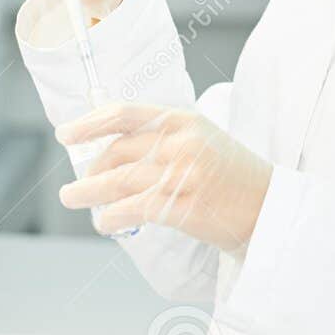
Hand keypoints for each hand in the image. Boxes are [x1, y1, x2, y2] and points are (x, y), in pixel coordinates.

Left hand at [56, 103, 272, 252]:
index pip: (125, 114)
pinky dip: (110, 216)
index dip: (90, 123)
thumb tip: (113, 149)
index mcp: (185, 121)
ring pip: (116, 181)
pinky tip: (105, 221)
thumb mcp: (205, 141)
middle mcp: (182, 143)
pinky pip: (130, 209)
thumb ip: (165, 139)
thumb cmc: (234, 177)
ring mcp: (182, 174)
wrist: (268, 207)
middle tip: (78, 185)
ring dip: (87, 193)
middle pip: (117, 152)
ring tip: (74, 198)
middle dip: (90, 169)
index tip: (66, 134)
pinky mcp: (181, 206)